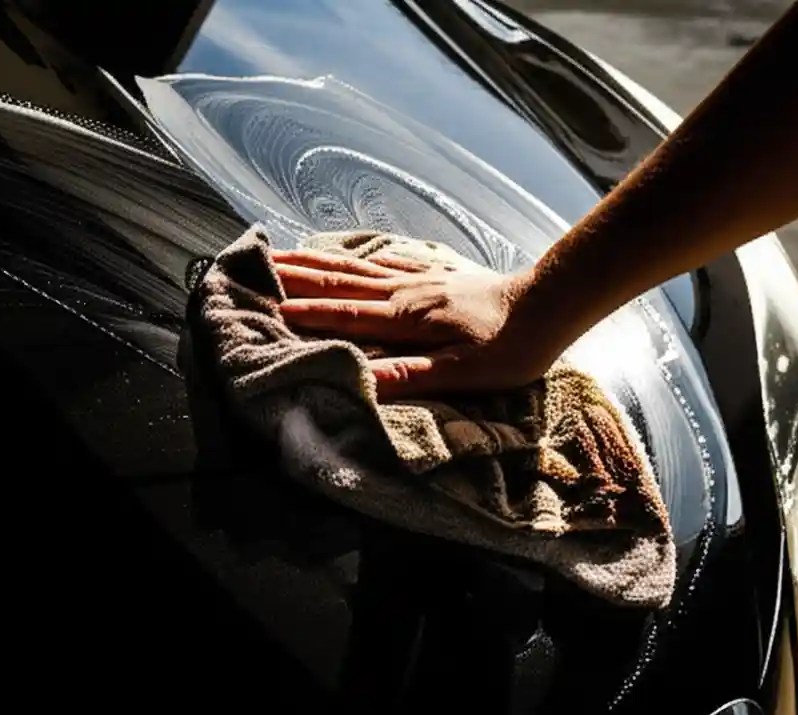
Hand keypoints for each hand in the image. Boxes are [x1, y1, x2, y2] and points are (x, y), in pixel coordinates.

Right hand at [271, 249, 558, 398]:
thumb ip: (408, 376)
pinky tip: (347, 252)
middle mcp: (403, 291)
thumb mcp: (462, 374)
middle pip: (338, 280)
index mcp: (404, 318)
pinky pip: (384, 258)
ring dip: (314, 261)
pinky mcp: (434, 271)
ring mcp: (418, 277)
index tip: (263, 307)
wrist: (546, 303)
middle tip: (251, 264)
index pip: (342, 314)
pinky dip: (355, 254)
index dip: (303, 313)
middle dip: (293, 275)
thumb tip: (359, 379)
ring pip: (355, 266)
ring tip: (279, 253)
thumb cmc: (508, 348)